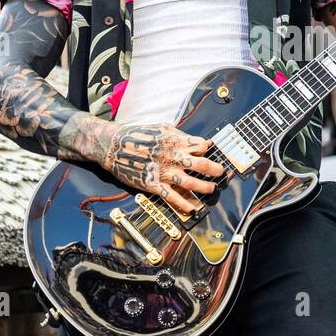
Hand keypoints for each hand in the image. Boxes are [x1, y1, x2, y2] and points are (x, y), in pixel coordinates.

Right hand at [104, 123, 226, 215]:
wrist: (114, 146)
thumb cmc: (138, 134)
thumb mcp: (161, 127)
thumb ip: (181, 135)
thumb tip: (201, 141)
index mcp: (175, 141)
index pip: (201, 146)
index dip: (207, 150)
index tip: (209, 153)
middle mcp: (172, 157)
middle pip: (202, 165)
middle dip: (215, 170)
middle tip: (221, 173)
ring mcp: (164, 172)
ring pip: (191, 183)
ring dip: (205, 188)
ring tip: (212, 189)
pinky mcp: (153, 185)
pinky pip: (172, 197)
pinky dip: (184, 204)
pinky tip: (192, 208)